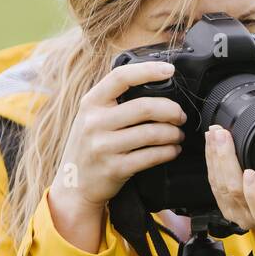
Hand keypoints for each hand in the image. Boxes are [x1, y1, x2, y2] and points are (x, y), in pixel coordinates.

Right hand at [47, 60, 186, 251]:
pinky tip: (172, 150)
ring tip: (178, 134)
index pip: (120, 77)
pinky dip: (169, 152)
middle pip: (145, 107)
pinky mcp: (116, 168)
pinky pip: (152, 156)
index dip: (148, 70)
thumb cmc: (90, 145)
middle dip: (171, 110)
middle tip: (180, 115)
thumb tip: (153, 83)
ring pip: (152, 133)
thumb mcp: (91, 117)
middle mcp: (95, 122)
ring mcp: (104, 147)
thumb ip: (113, 100)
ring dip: (173, 133)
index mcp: (90, 103)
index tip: (170, 70)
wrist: (74, 185)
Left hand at [204, 125, 254, 255]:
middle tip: (222, 135)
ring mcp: (235, 211)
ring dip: (214, 157)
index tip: (249, 172)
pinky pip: (214, 183)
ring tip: (215, 133)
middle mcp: (251, 216)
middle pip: (232, 190)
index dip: (252, 193)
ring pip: (219, 186)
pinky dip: (211, 161)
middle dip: (224, 160)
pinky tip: (212, 143)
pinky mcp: (224, 204)